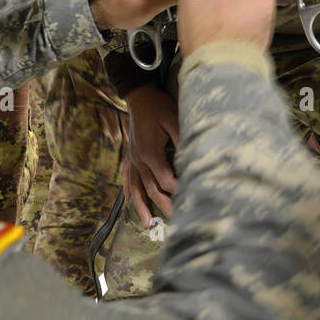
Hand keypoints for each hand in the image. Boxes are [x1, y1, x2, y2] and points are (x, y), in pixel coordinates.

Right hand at [121, 84, 180, 225]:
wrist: (139, 95)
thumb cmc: (158, 107)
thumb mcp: (174, 119)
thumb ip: (182, 138)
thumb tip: (193, 158)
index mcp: (150, 153)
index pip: (165, 179)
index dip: (178, 190)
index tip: (191, 198)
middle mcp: (138, 160)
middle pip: (152, 188)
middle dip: (164, 205)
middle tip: (177, 220)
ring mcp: (132, 159)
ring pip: (136, 188)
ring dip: (142, 207)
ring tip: (147, 224)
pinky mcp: (130, 156)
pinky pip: (127, 177)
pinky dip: (128, 192)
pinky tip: (129, 204)